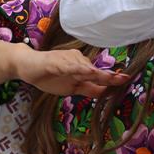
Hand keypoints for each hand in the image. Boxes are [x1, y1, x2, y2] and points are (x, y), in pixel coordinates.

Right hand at [11, 46, 130, 97]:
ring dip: (98, 73)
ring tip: (112, 77)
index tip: (127, 80)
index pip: (99, 76)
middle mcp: (77, 61)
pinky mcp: (56, 61)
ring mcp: (67, 60)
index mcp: (82, 68)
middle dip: (109, 76)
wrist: (26, 66)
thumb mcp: (71, 88)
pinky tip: (88, 72)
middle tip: (125, 78)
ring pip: (85, 68)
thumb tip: (106, 93)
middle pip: (95, 71)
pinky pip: (69, 66)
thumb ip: (88, 89)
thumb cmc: (48, 76)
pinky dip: (79, 69)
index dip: (112, 79)